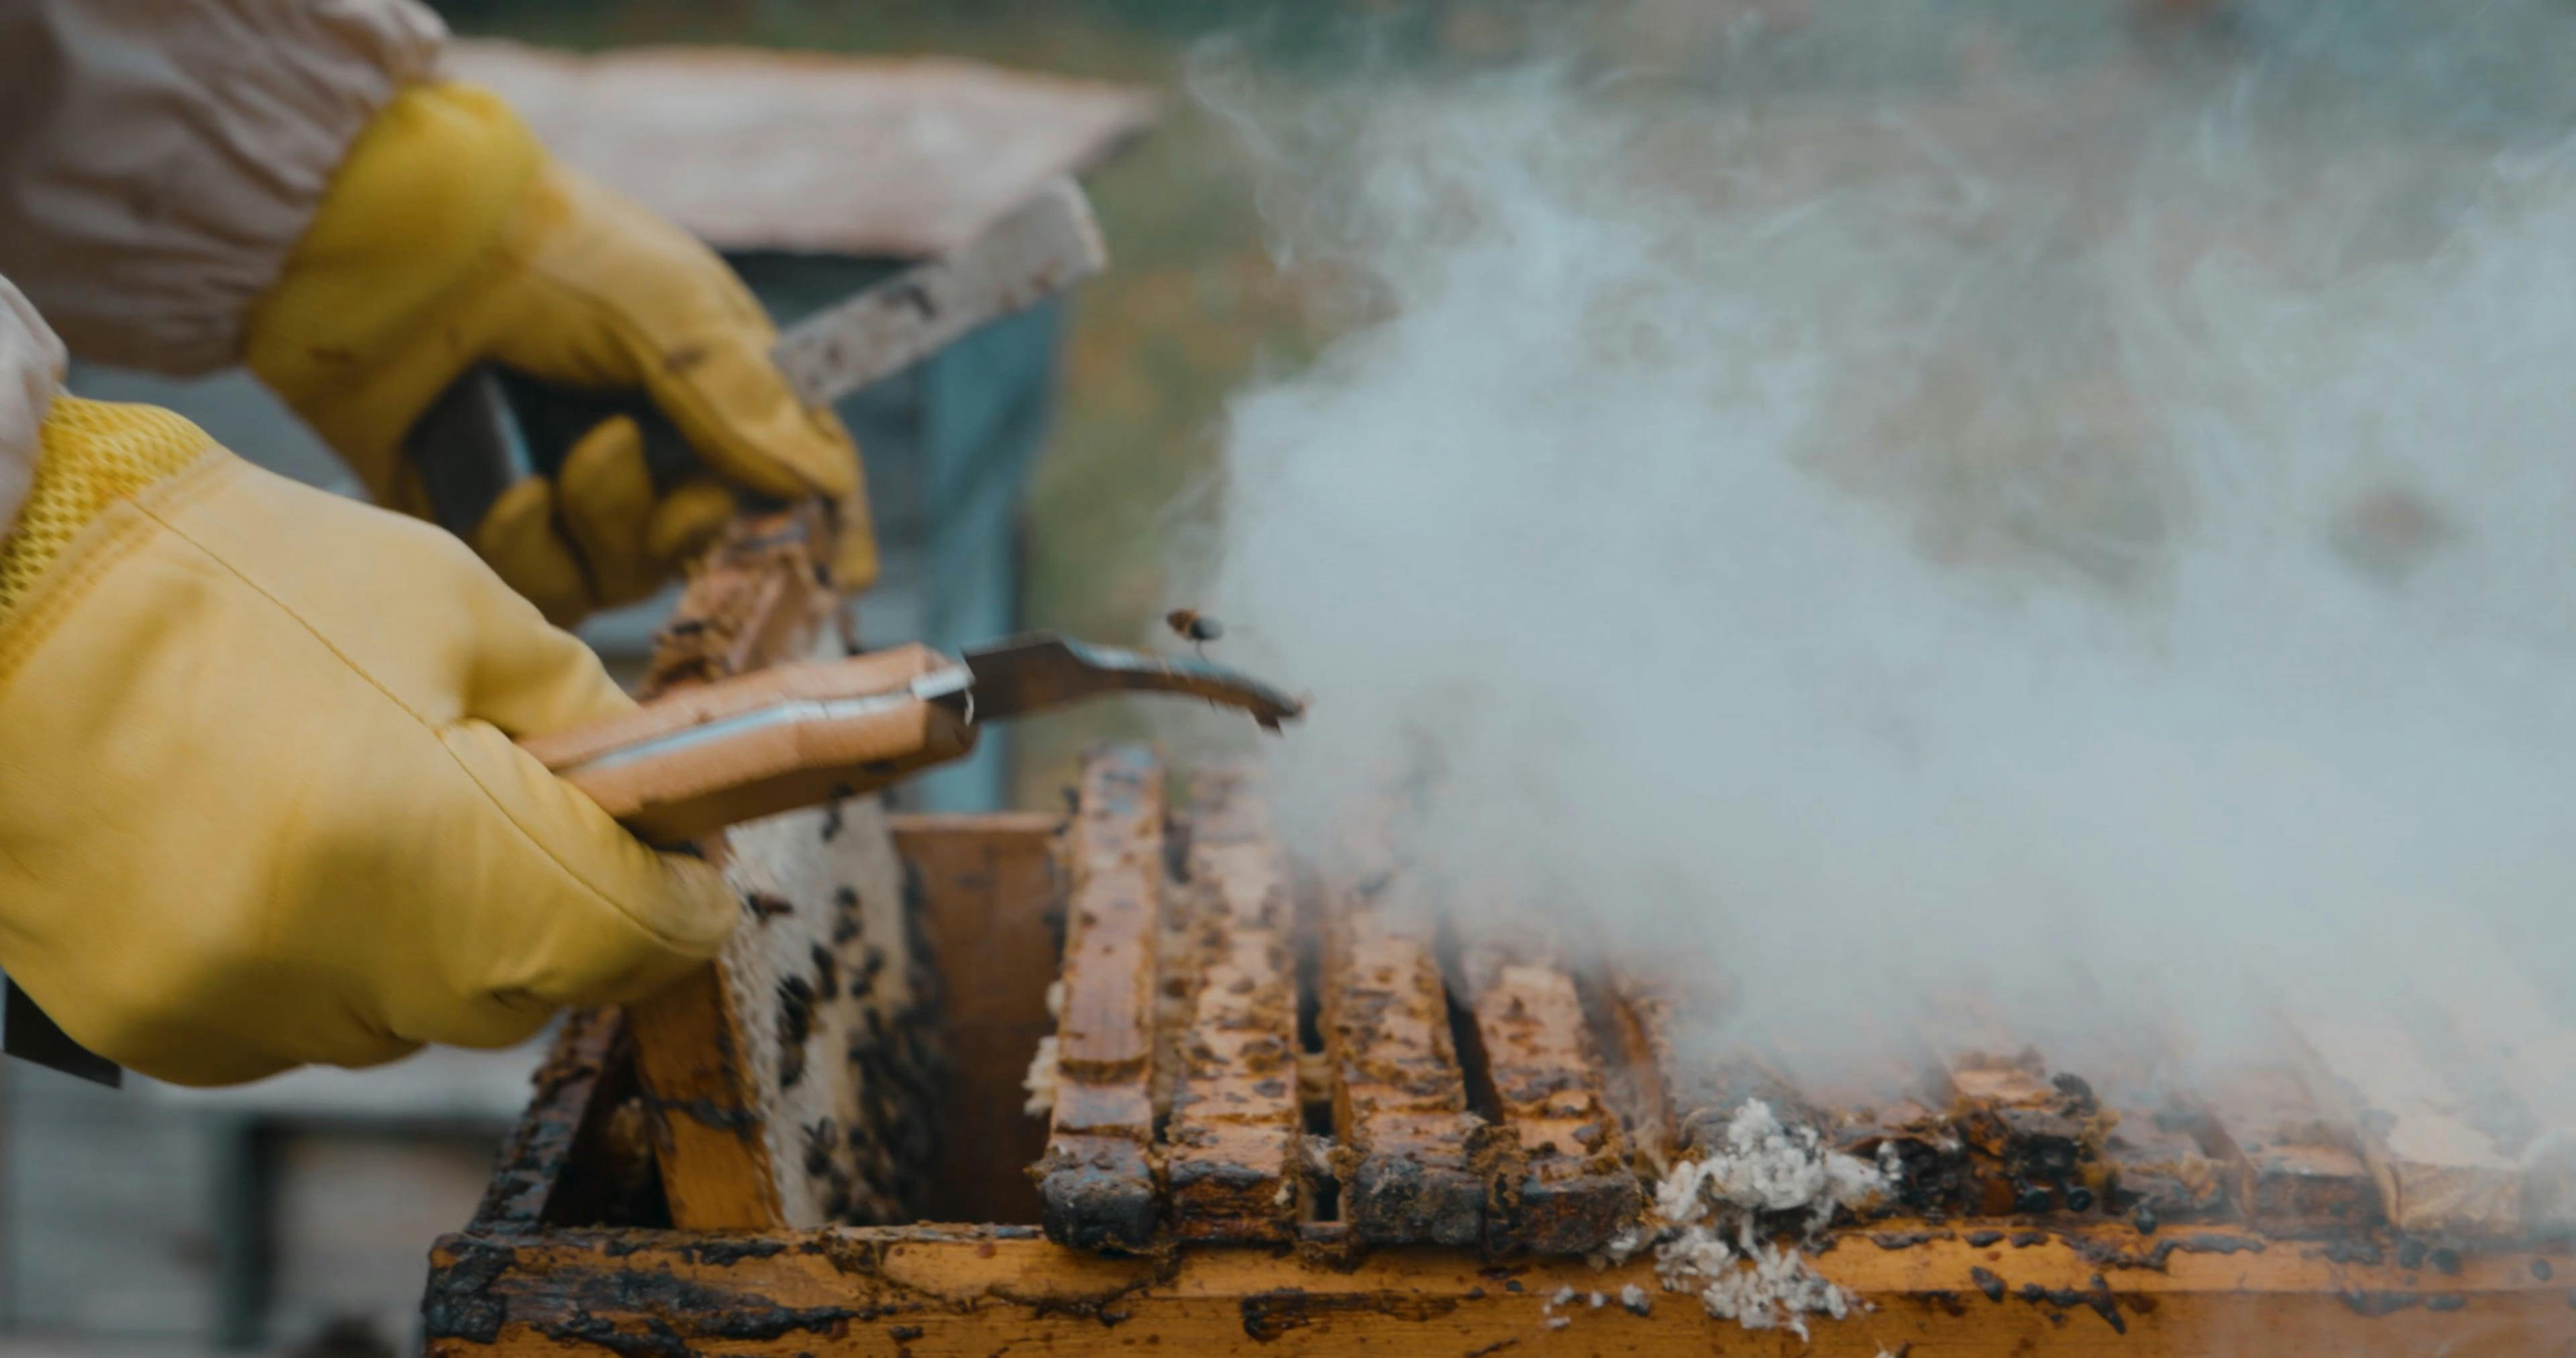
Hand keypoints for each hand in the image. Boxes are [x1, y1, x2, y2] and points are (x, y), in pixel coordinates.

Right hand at [0, 397, 736, 1084]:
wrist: (12, 591)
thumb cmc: (243, 578)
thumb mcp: (461, 610)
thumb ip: (582, 725)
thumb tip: (661, 806)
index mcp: (424, 840)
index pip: (622, 937)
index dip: (678, 906)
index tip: (691, 876)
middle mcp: (328, 954)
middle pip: (524, 992)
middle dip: (559, 915)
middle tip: (543, 825)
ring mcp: (233, 1006)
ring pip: (414, 1020)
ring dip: (438, 943)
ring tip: (384, 816)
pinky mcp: (157, 1029)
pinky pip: (305, 1026)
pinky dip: (333, 963)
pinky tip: (295, 859)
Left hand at [245, 82, 875, 623]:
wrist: (396, 253)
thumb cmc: (551, 255)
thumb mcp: (676, 313)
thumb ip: (751, 407)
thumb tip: (830, 486)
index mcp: (716, 392)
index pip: (795, 479)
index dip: (821, 533)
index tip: (839, 577)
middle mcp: (654, 453)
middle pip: (712, 547)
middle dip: (686, 524)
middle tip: (651, 472)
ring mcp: (575, 498)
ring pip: (627, 576)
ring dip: (602, 522)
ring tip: (558, 460)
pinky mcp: (499, 529)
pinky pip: (543, 585)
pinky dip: (528, 542)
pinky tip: (504, 488)